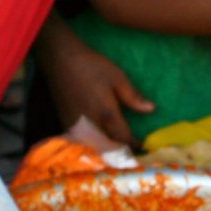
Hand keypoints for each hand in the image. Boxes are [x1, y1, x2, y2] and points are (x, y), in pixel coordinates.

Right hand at [36, 29, 153, 145]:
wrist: (59, 60)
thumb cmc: (91, 66)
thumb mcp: (117, 77)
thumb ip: (133, 96)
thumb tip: (151, 109)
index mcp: (106, 114)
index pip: (123, 138)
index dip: (134, 145)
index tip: (144, 147)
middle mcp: (91, 125)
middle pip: (108, 147)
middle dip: (121, 151)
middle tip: (132, 151)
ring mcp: (76, 126)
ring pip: (94, 147)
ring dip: (107, 150)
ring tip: (118, 149)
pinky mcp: (66, 123)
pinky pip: (82, 141)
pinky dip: (93, 144)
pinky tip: (99, 141)